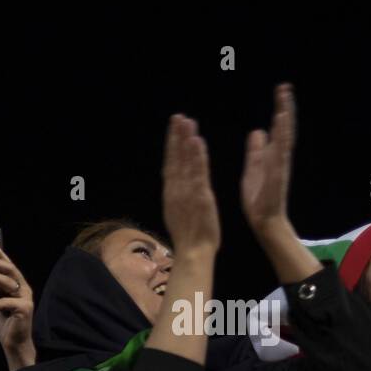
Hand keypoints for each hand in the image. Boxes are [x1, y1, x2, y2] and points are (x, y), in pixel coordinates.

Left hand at [0, 242, 34, 353]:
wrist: (13, 344)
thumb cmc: (6, 323)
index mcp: (18, 285)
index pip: (9, 265)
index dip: (0, 254)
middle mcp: (24, 289)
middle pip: (10, 270)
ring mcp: (25, 299)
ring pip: (7, 283)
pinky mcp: (24, 309)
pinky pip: (4, 302)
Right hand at [162, 115, 219, 255]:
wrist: (193, 253)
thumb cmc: (191, 237)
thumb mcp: (180, 214)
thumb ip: (179, 198)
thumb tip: (178, 187)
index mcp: (172, 195)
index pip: (171, 165)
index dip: (172, 146)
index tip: (175, 129)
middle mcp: (175, 191)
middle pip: (174, 159)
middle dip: (175, 137)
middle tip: (178, 117)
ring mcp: (186, 193)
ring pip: (184, 162)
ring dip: (185, 140)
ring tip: (187, 121)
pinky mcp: (199, 197)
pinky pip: (197, 173)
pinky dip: (196, 156)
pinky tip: (196, 141)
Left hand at [241, 84, 295, 232]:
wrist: (264, 220)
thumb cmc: (259, 197)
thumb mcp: (254, 168)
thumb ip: (257, 150)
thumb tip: (258, 130)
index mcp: (274, 154)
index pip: (278, 127)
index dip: (280, 109)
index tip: (281, 90)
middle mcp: (280, 157)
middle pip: (285, 128)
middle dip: (285, 108)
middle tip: (284, 88)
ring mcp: (280, 166)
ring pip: (285, 139)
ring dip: (285, 120)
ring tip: (284, 101)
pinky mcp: (276, 177)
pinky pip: (279, 156)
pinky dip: (280, 140)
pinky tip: (280, 127)